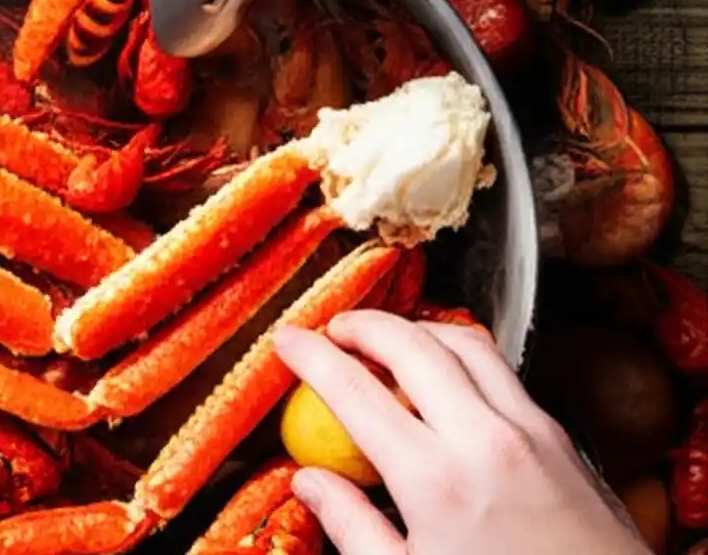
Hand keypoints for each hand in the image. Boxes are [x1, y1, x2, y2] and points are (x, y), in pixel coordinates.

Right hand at [272, 310, 652, 553]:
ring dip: (416, 327)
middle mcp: (484, 439)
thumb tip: (309, 482)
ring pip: (465, 341)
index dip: (311, 357)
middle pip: (411, 344)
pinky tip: (445, 371)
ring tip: (387, 338)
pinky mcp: (560, 436)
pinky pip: (502, 369)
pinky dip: (461, 351)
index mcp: (434, 480)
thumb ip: (352, 526)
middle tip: (333, 329)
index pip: (354, 389)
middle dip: (363, 324)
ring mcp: (530, 430)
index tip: (289, 341)